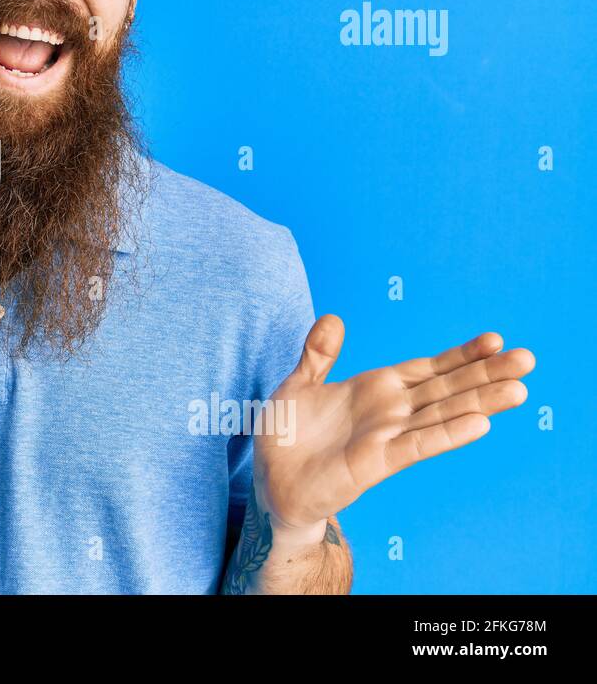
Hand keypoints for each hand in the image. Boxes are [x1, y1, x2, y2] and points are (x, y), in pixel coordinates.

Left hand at [256, 315, 534, 531]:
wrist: (273, 482)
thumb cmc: (288, 436)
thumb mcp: (299, 384)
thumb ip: (319, 354)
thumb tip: (332, 317)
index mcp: (376, 389)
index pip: (428, 368)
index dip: (460, 355)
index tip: (495, 339)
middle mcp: (391, 411)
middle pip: (447, 388)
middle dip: (485, 374)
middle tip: (527, 358)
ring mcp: (388, 436)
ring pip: (442, 415)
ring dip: (479, 402)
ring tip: (518, 389)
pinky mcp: (377, 462)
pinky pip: (417, 445)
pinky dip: (447, 434)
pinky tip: (479, 424)